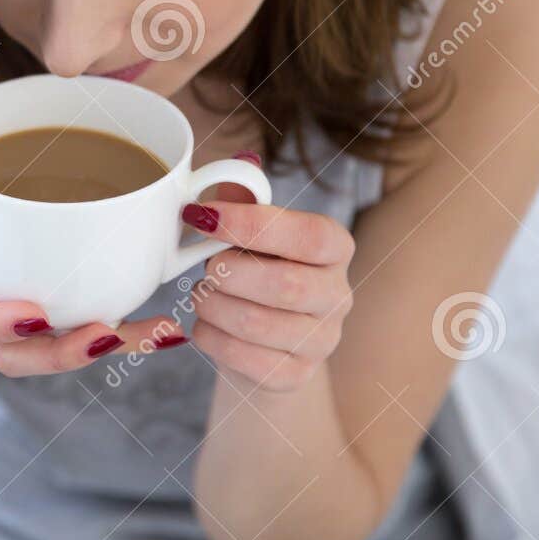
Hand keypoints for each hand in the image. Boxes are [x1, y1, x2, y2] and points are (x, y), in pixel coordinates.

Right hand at [0, 158, 188, 376]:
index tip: (34, 315)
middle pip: (16, 355)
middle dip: (62, 352)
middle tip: (106, 334)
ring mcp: (16, 326)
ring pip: (55, 352)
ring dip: (108, 347)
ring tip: (160, 332)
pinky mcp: (49, 319)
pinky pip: (81, 334)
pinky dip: (127, 336)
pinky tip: (169, 330)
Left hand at [183, 181, 355, 393]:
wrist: (262, 340)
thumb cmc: (255, 270)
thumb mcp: (251, 233)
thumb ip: (245, 199)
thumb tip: (240, 162)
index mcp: (335, 247)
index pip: (308, 235)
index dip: (251, 224)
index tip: (199, 214)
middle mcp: (339, 295)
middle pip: (284, 286)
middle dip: (226, 273)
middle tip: (204, 267)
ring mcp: (322, 341)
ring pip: (258, 324)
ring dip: (213, 306)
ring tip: (201, 295)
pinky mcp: (296, 377)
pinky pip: (246, 360)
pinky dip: (211, 339)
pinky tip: (206, 326)